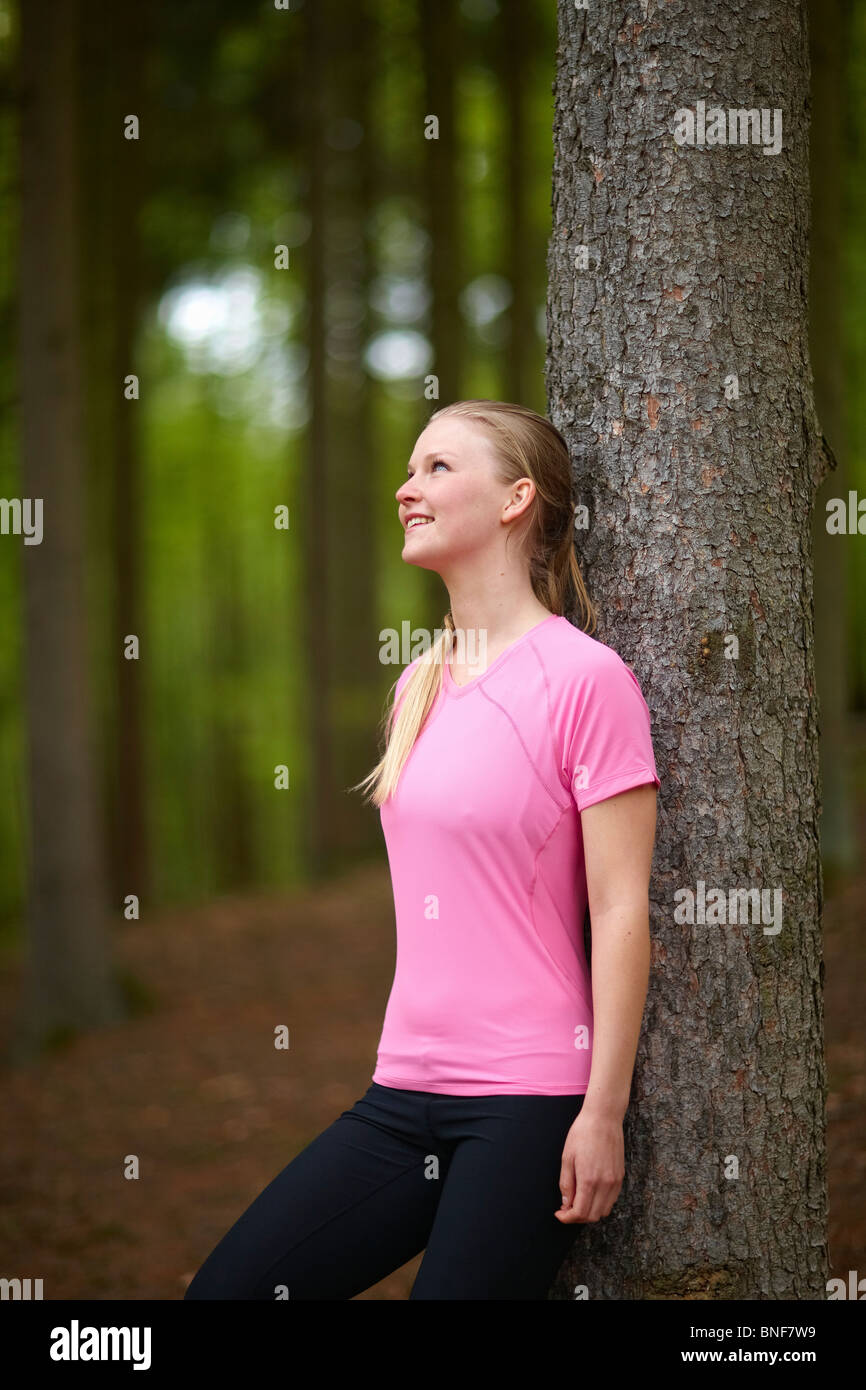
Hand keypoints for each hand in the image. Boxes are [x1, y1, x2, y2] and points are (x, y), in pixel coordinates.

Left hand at [555, 1107, 624, 1222]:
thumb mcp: (567, 1157)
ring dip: (590, 1212)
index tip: (559, 1214)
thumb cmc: (582, 1133)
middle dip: (577, 1217)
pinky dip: (601, 1203)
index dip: (568, 1218)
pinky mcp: (620, 1176)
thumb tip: (566, 1204)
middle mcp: (605, 1184)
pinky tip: (590, 1194)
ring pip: (604, 1211)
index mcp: (589, 1180)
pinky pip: (612, 1200)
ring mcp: (615, 1181)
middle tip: (566, 1209)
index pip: (580, 1213)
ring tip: (578, 1201)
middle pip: (593, 1216)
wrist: (604, 1117)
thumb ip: (566, 1184)